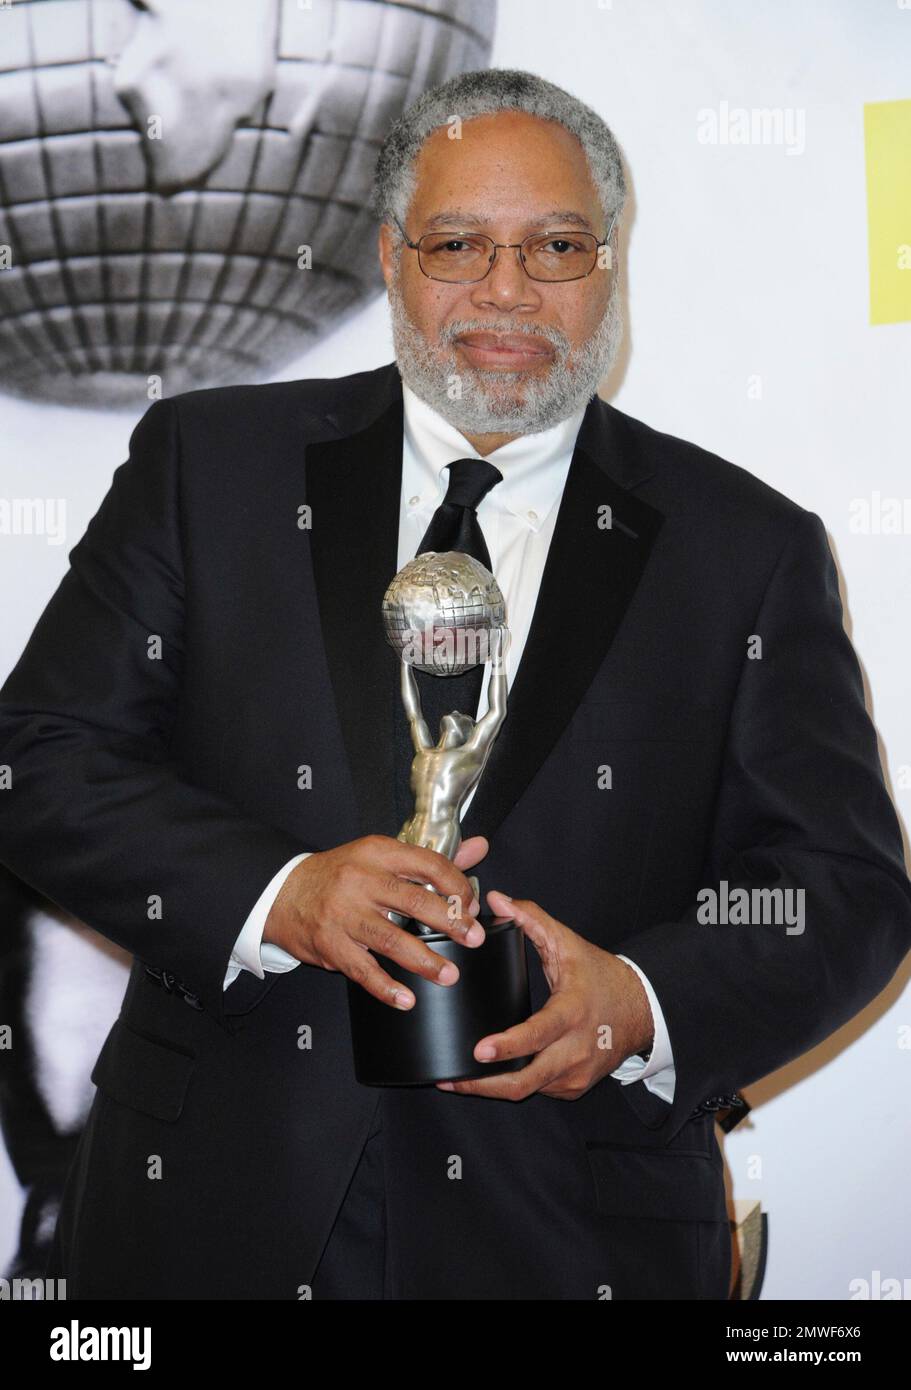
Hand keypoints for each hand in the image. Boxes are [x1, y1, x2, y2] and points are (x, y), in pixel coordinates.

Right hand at [263, 834, 488, 1009]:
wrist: (284, 892)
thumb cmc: (340, 874)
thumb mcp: (381, 857)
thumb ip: (431, 858)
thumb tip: (478, 847)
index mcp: (378, 853)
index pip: (428, 864)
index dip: (456, 885)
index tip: (471, 905)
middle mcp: (361, 881)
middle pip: (414, 901)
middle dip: (450, 923)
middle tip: (474, 939)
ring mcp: (343, 914)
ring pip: (390, 940)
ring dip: (424, 960)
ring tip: (449, 975)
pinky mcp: (330, 944)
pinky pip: (362, 970)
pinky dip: (385, 987)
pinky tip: (406, 999)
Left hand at [435, 891, 654, 1100]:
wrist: (642, 1009)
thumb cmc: (602, 976)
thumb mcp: (568, 943)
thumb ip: (531, 919)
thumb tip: (498, 900)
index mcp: (572, 1012)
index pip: (538, 1034)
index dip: (508, 1046)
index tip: (479, 1051)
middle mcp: (575, 1049)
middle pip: (526, 1081)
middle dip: (484, 1085)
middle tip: (450, 1079)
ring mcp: (575, 1074)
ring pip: (528, 1090)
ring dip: (492, 1088)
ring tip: (457, 1080)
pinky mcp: (573, 1088)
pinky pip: (538, 1091)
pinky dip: (514, 1084)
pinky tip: (490, 1077)